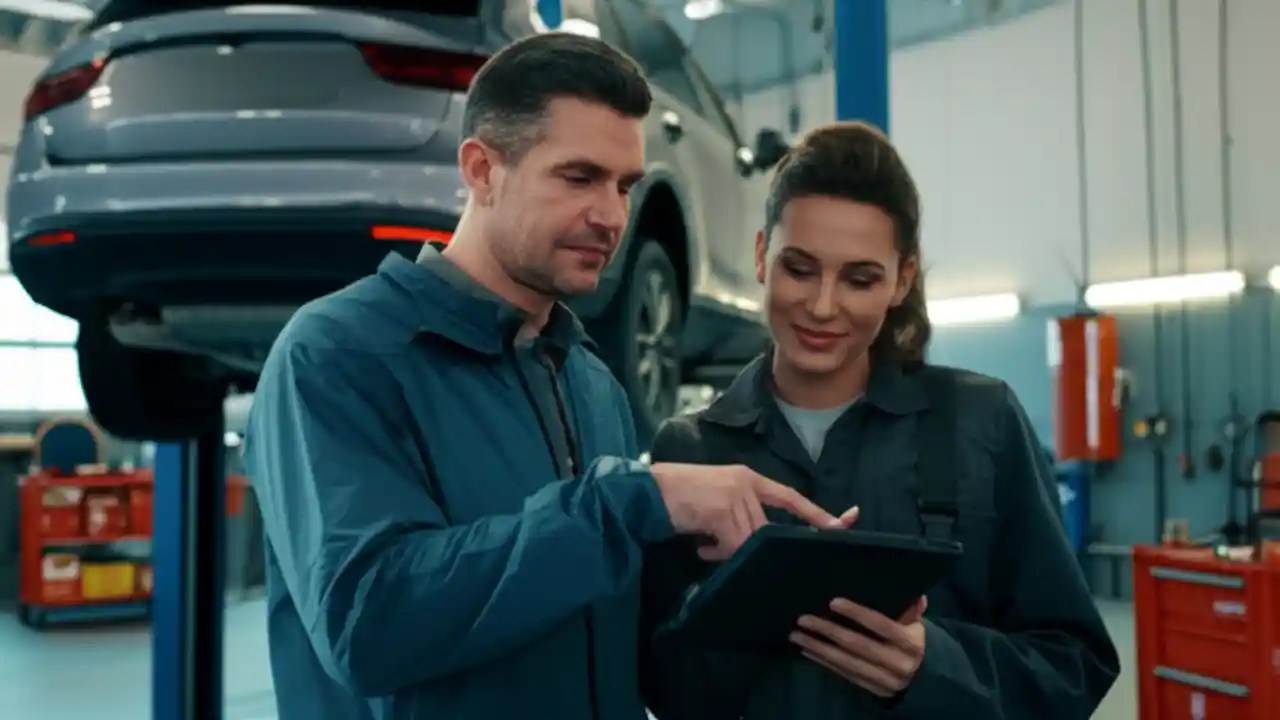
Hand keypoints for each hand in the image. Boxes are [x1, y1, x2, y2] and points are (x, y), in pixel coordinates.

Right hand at [650, 462, 849, 559]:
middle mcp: (746, 483)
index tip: (843, 523)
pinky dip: (718, 553)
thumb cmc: (679, 497)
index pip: (790, 496)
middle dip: (748, 547)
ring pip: (750, 541)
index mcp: (748, 478)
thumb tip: (747, 547)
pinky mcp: (723, 510)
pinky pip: (732, 545)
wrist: (648, 491)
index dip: (816, 512)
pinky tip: (701, 547)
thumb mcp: (715, 502)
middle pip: (766, 530)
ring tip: (705, 546)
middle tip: (717, 549)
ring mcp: (736, 495)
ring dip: (728, 551)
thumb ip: (737, 518)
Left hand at [790, 596, 927, 697]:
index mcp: (910, 643)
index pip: (882, 625)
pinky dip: (824, 662)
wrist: (924, 677)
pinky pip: (844, 674)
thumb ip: (911, 607)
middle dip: (828, 631)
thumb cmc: (912, 639)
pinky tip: (807, 650)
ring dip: (818, 648)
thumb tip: (912, 591)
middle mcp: (899, 663)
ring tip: (796, 635)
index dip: (857, 613)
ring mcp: (885, 680)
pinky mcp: (872, 690)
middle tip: (804, 619)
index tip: (833, 602)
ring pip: (846, 662)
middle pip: (858, 645)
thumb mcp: (916, 623)